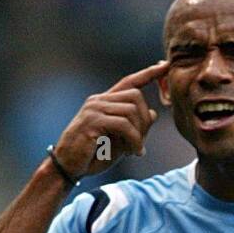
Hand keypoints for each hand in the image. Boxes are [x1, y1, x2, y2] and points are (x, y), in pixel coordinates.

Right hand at [52, 59, 169, 178]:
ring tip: (135, 151)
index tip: (165, 65)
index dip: (148, 73)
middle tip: (141, 143)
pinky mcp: (93, 121)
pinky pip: (123, 125)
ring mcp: (94, 109)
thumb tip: (153, 113)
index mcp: (104, 102)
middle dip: (144, 120)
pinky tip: (132, 152)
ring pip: (131, 110)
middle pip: (135, 95)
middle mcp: (99, 101)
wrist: (68, 168)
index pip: (129, 82)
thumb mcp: (119, 141)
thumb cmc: (92, 156)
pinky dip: (133, 140)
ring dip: (139, 134)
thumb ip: (134, 127)